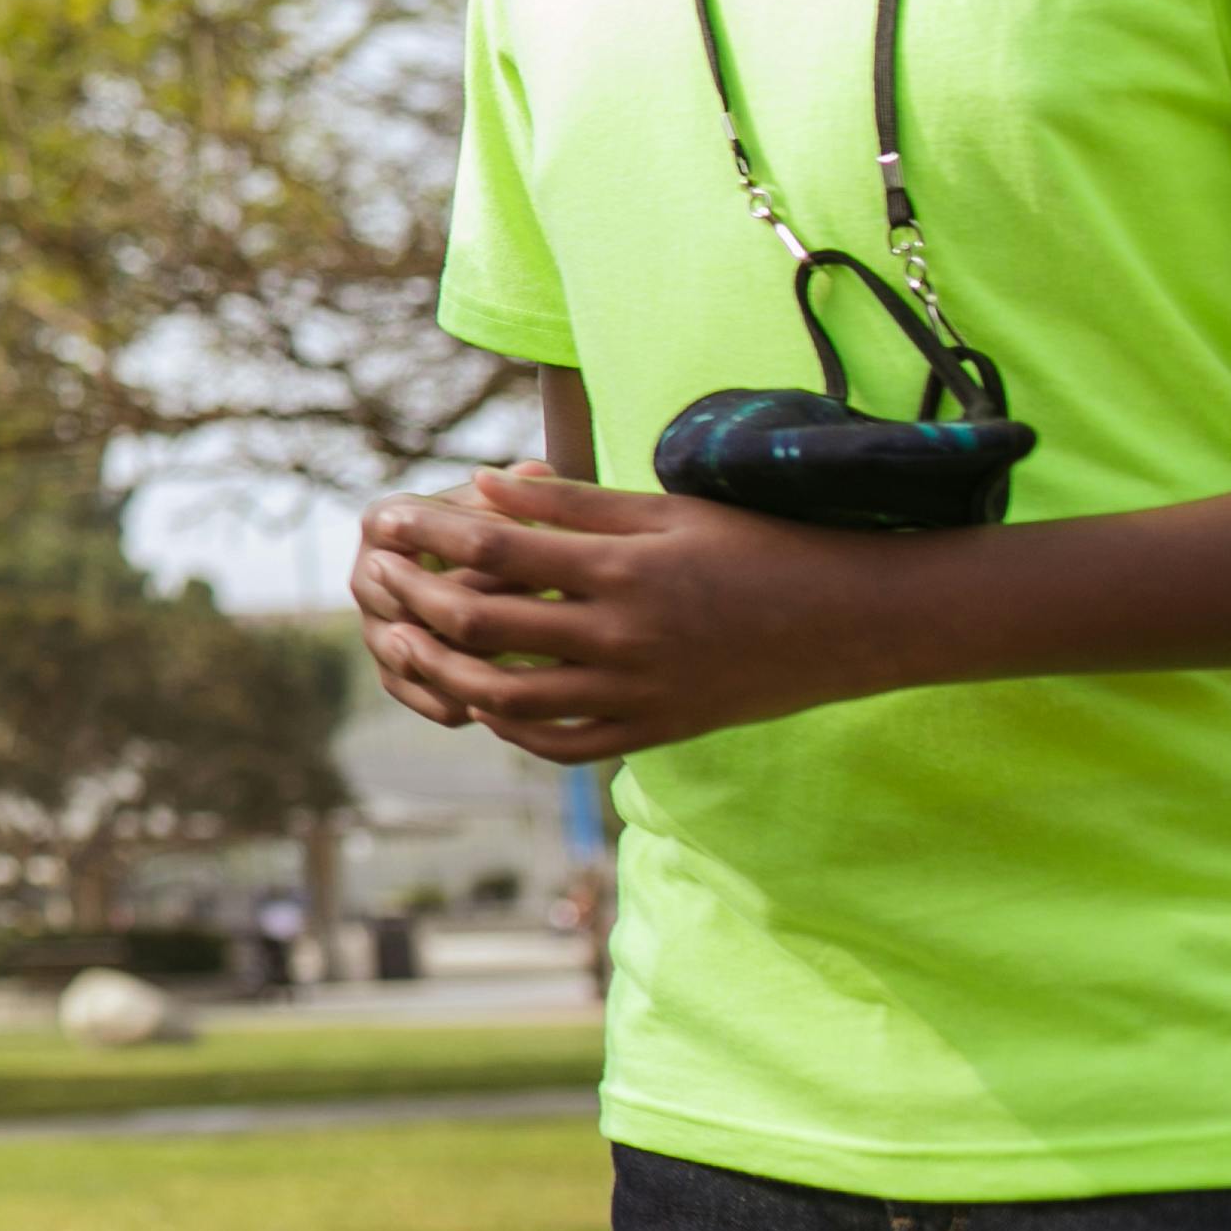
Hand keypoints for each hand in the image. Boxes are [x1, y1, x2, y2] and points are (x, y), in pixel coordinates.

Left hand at [351, 467, 925, 762]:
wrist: (857, 619)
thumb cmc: (759, 545)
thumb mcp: (666, 509)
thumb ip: (571, 505)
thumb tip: (480, 485)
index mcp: (624, 569)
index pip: (494, 549)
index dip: (426, 532)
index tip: (383, 516)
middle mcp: (625, 637)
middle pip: (484, 628)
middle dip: (414, 601)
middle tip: (374, 579)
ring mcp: (640, 693)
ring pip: (508, 700)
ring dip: (443, 675)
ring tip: (403, 646)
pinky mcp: (657, 731)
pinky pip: (563, 744)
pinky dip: (511, 727)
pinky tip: (480, 703)